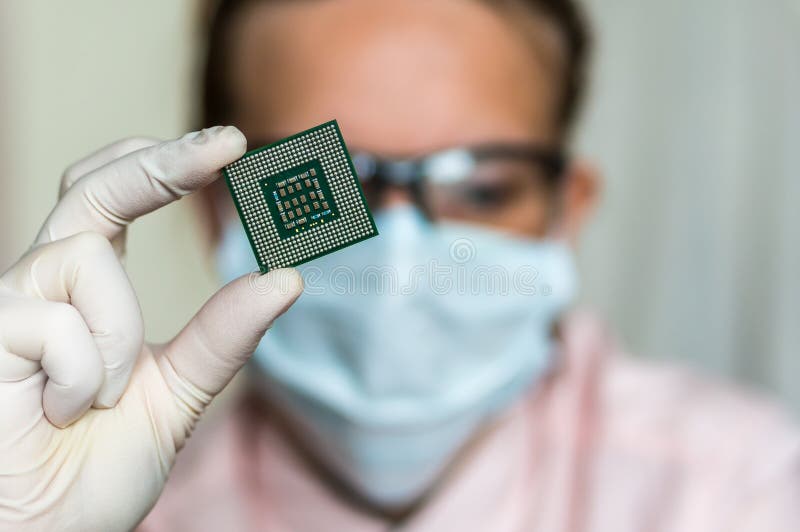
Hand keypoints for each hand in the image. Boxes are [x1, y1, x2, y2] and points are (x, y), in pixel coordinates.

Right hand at [0, 127, 302, 531]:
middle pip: (91, 188)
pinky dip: (85, 375)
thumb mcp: (176, 396)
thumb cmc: (90, 472)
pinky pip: (57, 322)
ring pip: (85, 257)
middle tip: (225, 145)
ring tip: (102, 400)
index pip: (113, 199)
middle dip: (158, 161)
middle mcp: (43, 286)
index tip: (231, 144)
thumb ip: (221, 338)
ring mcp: (7, 308)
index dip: (164, 163)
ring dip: (119, 335)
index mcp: (86, 293)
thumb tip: (287, 277)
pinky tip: (60, 412)